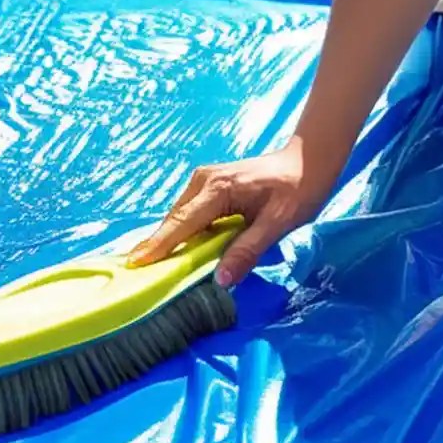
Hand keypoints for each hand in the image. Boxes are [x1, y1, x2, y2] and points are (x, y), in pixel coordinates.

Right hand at [127, 137, 342, 285]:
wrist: (308, 162)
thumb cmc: (297, 190)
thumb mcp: (278, 224)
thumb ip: (247, 251)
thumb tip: (221, 280)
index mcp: (218, 189)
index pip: (182, 223)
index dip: (158, 245)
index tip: (134, 263)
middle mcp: (203, 181)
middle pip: (174, 220)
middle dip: (158, 246)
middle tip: (140, 273)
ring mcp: (204, 180)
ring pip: (179, 216)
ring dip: (170, 240)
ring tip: (155, 266)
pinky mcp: (209, 185)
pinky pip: (189, 213)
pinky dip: (183, 231)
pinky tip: (181, 250)